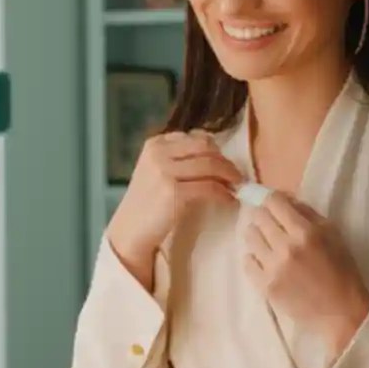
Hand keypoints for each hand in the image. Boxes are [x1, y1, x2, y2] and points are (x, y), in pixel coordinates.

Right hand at [107, 130, 243, 267]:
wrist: (131, 231)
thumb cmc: (147, 203)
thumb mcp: (156, 171)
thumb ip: (178, 158)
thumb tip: (216, 153)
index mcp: (155, 144)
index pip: (196, 137)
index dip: (216, 150)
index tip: (225, 163)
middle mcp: (158, 153)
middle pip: (206, 147)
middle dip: (226, 161)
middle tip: (238, 176)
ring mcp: (164, 171)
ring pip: (211, 165)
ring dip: (230, 177)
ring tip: (237, 188)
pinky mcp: (173, 191)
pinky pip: (210, 187)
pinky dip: (224, 194)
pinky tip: (230, 201)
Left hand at [241, 191, 368, 355]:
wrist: (341, 312)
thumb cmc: (342, 271)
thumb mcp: (333, 234)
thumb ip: (308, 214)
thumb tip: (285, 200)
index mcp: (305, 232)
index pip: (274, 202)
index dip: (271, 199)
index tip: (273, 204)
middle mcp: (286, 247)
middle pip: (258, 217)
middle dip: (264, 216)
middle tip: (270, 224)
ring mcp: (272, 267)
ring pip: (249, 237)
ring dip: (257, 235)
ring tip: (267, 243)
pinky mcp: (264, 286)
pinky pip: (246, 262)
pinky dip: (253, 258)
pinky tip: (265, 261)